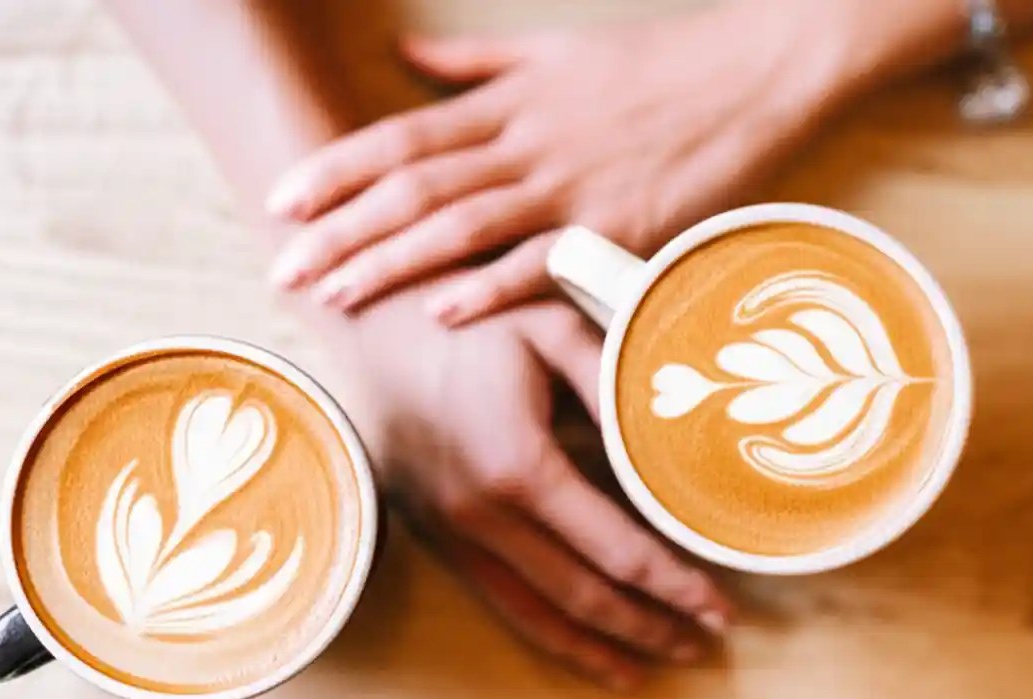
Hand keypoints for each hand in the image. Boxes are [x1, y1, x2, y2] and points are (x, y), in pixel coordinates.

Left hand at [264, 0, 836, 323]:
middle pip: (415, 188)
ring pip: (461, 226)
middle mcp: (525, 145)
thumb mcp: (553, 52)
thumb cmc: (653, 66)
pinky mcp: (617, 226)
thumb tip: (406, 58)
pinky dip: (492, 287)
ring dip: (392, 263)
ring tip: (336, 295)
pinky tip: (442, 312)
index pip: (401, 137)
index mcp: (507, 105)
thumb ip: (475, 67)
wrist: (750, 76)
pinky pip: (543, 262)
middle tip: (283, 269)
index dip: (336, 169)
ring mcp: (569, 187)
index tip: (282, 200)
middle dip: (342, 230)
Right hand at [336, 285, 730, 688]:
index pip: (615, 549)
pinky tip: (589, 649)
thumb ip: (611, 382)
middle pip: (585, 595)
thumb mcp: (550, 327)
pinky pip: (503, 604)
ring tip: (659, 662)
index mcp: (519, 466)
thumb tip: (669, 432)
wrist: (368, 337)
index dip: (673, 584)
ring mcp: (457, 535)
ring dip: (605, 646)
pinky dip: (552, 635)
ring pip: (541, 616)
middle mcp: (485, 516)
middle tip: (707, 640)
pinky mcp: (442, 540)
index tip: (718, 607)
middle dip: (652, 625)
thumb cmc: (467, 323)